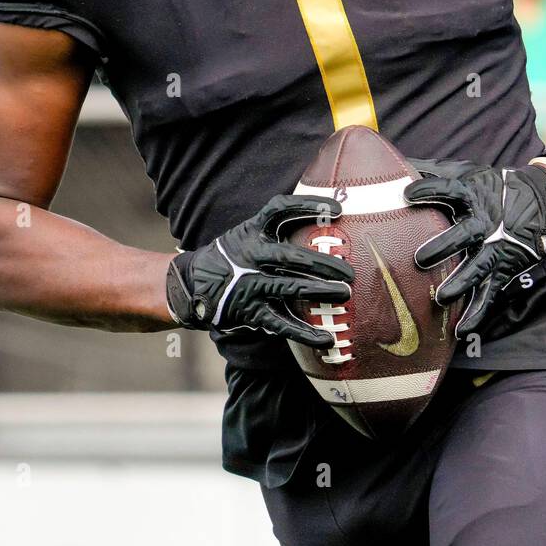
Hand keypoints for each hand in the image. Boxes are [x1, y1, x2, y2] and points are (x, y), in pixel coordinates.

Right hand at [165, 194, 351, 347]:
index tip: (338, 210)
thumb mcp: (247, 231)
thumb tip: (326, 212)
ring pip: (291, 289)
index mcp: (252, 232)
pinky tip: (326, 339)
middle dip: (324, 263)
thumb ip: (278, 225)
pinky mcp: (251, 312)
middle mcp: (251, 256)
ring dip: (321, 292)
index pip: (280, 210)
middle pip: (292, 257)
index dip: (309, 206)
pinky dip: (305, 333)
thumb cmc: (233, 254)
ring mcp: (250, 286)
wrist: (195, 284)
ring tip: (346, 294)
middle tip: (350, 271)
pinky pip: (282, 324)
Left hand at [404, 165, 545, 337]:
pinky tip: (461, 329)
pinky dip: (476, 312)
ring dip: (459, 283)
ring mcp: (494, 248)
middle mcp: (484, 222)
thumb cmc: (494, 187)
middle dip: (442, 247)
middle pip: (463, 235)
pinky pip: (489, 294)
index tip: (406, 194)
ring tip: (439, 298)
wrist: (541, 201)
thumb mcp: (469, 173)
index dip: (429, 191)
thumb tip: (398, 164)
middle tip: (419, 259)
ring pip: (477, 268)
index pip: (449, 190)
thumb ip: (435, 172)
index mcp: (473, 196)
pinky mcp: (502, 269)